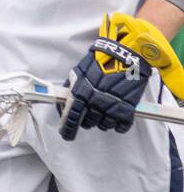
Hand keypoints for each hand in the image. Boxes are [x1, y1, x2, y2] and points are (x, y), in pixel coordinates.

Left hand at [58, 13, 151, 140]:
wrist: (126, 56)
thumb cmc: (101, 61)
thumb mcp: (79, 71)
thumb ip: (71, 87)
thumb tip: (63, 101)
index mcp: (81, 93)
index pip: (71, 117)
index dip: (67, 128)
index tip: (66, 135)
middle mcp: (94, 103)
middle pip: (87, 123)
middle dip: (87, 120)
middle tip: (91, 111)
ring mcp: (112, 107)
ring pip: (103, 126)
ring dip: (102, 121)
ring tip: (105, 108)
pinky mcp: (128, 110)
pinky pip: (121, 127)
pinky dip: (118, 124)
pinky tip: (118, 115)